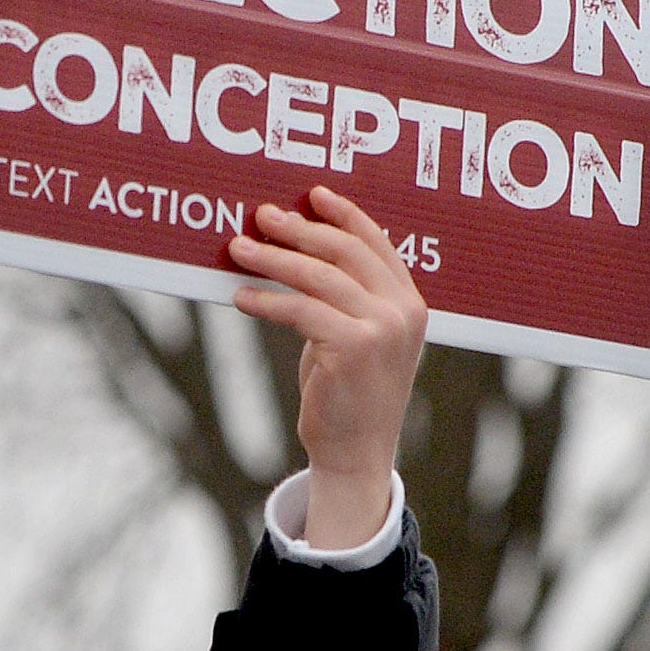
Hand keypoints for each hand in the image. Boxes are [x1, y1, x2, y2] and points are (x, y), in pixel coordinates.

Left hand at [229, 188, 426, 548]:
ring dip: (273, 258)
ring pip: (318, 276)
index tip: (311, 195)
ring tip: (239, 248)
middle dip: (299, 229)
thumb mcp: (358, 338)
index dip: (343, 215)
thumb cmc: (350, 396)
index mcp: (410, 303)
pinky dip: (266, 301)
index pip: (376, 243)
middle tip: (262, 216)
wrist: (357, 454)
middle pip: (344, 251)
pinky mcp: (352, 347)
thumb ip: (346, 297)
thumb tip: (301, 252)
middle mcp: (402, 311)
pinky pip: (299, 310)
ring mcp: (381, 328)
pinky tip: (242, 298)